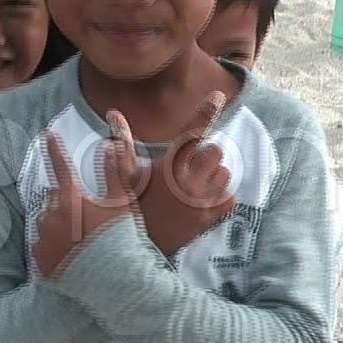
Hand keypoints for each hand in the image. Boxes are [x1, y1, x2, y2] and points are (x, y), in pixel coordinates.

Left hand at [32, 131, 132, 277]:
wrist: (116, 283)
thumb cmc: (122, 239)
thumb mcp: (122, 203)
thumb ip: (113, 172)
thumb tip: (109, 144)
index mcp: (70, 201)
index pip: (61, 168)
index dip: (55, 150)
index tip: (47, 134)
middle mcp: (51, 218)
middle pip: (55, 200)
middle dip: (67, 202)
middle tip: (89, 216)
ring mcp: (44, 242)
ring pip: (47, 223)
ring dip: (58, 224)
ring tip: (81, 239)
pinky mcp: (42, 263)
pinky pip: (42, 248)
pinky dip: (53, 247)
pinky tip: (71, 253)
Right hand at [117, 92, 234, 255]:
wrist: (139, 248)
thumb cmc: (132, 208)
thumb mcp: (126, 176)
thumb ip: (123, 143)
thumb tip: (113, 111)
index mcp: (169, 165)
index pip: (191, 132)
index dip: (206, 111)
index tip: (219, 95)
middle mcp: (188, 180)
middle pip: (216, 151)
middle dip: (205, 156)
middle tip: (189, 167)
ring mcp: (202, 200)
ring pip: (224, 173)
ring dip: (214, 176)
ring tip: (194, 185)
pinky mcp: (210, 217)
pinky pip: (229, 197)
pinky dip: (220, 197)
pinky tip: (202, 201)